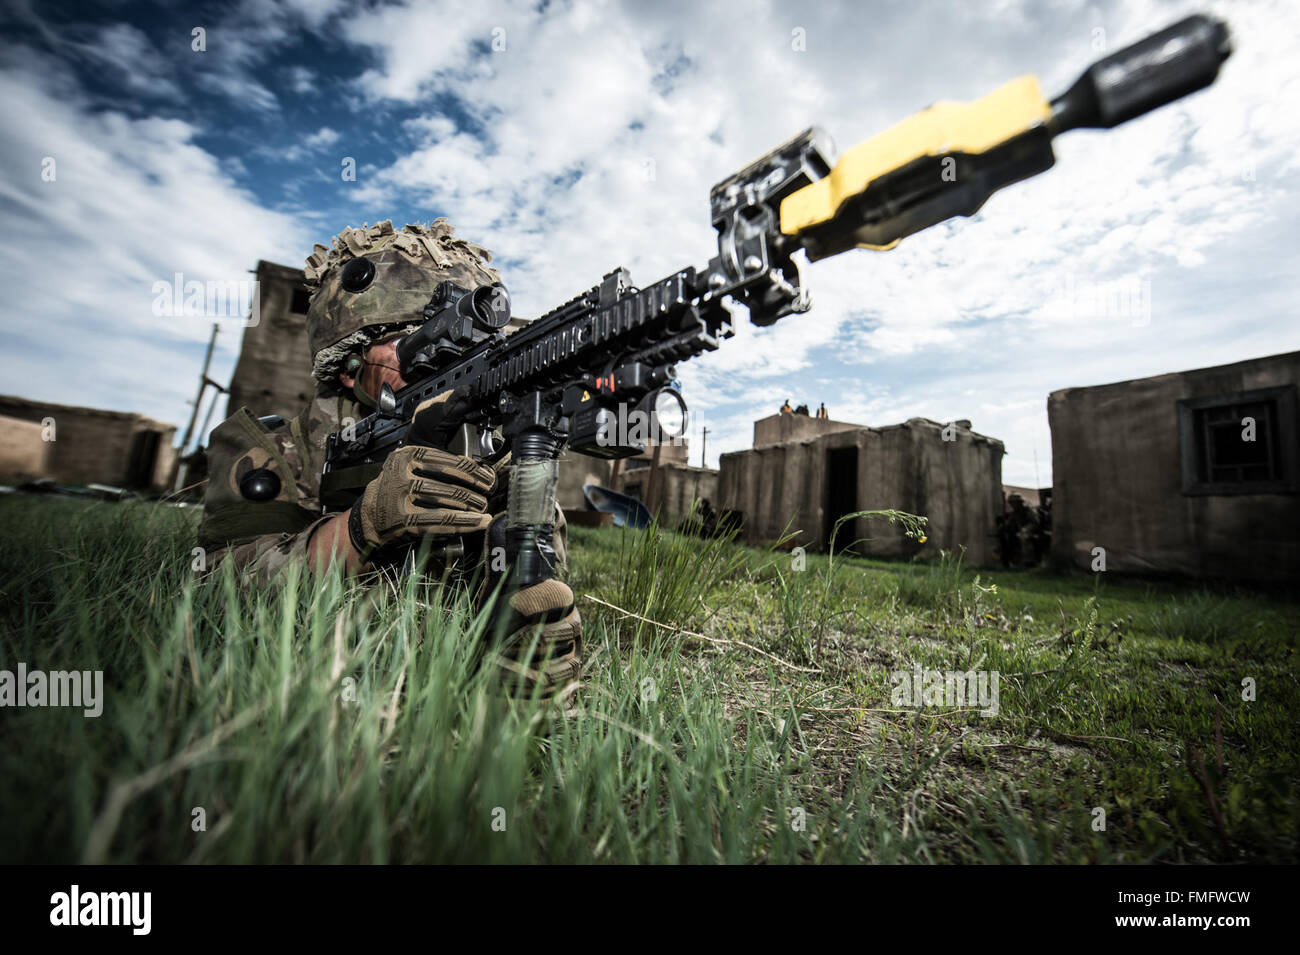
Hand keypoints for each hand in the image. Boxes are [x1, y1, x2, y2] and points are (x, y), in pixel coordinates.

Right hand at [349, 444, 495, 556]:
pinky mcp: (403, 521)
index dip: (473, 470)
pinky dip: (463, 523)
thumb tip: (477, 470)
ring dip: (471, 506)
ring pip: (446, 500)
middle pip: (449, 481)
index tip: (488, 477)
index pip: (448, 460)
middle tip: (489, 495)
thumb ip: (436, 465)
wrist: (370, 515)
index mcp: (407, 455)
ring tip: (484, 509)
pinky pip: (440, 521)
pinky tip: (478, 523)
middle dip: (474, 489)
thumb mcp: (410, 467)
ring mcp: (401, 497)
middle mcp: (403, 474)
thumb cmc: (397, 489)